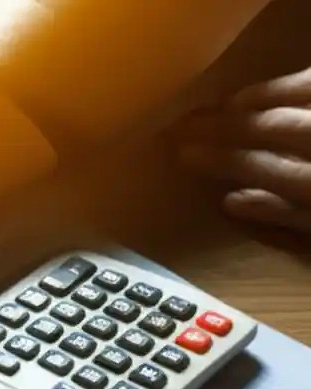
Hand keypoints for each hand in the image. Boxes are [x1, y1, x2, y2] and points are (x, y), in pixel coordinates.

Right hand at [176, 67, 310, 232]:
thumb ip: (287, 218)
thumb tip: (231, 202)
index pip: (258, 165)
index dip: (218, 158)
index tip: (180, 153)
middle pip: (268, 127)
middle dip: (220, 125)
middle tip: (180, 124)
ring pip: (294, 97)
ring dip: (251, 99)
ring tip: (219, 106)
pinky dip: (284, 84)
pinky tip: (264, 90)